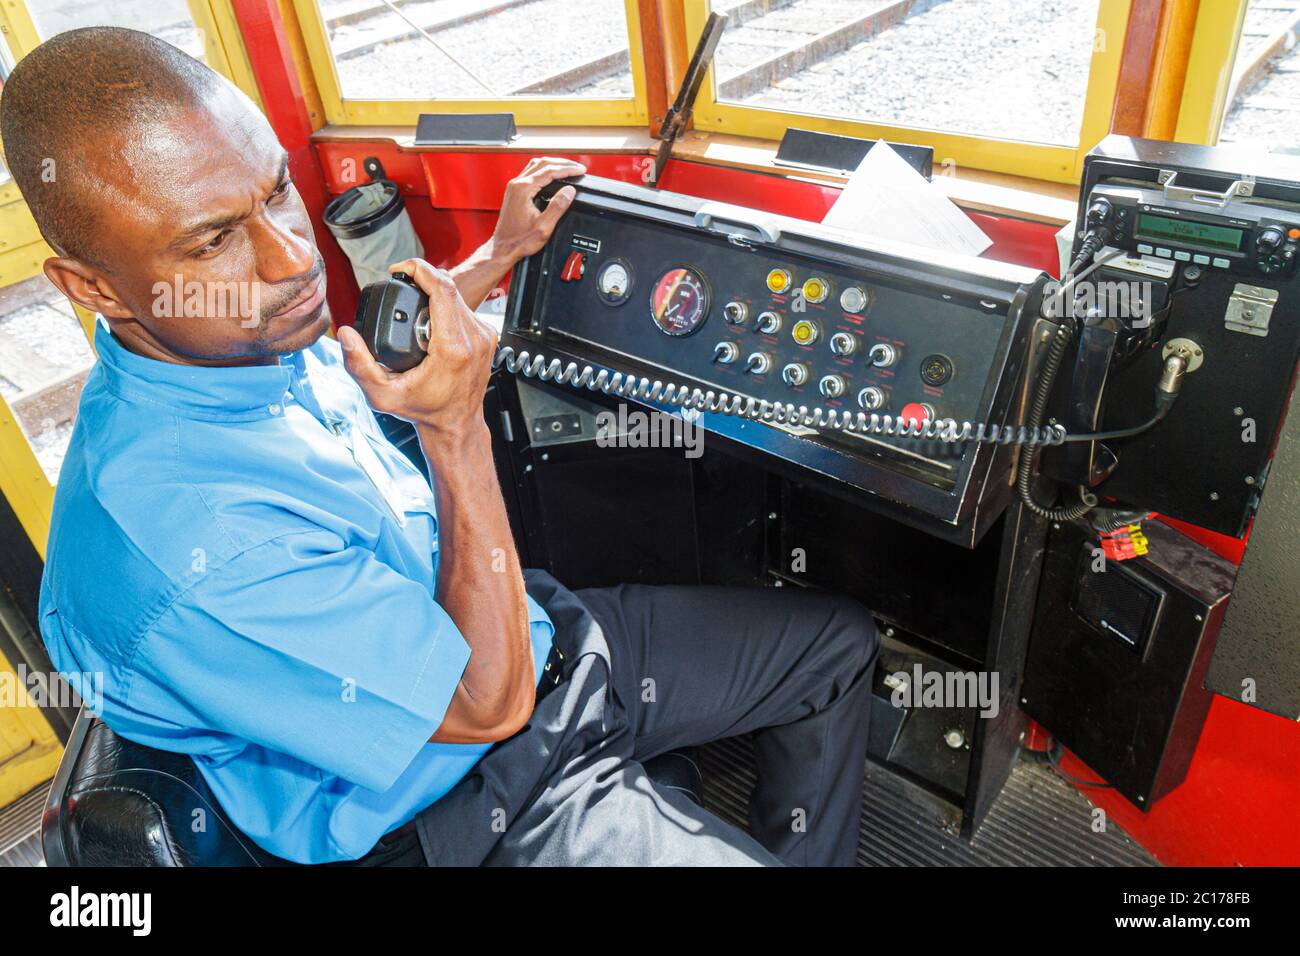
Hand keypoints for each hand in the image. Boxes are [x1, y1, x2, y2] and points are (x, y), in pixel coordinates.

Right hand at [337, 259, 495, 436]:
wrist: (455, 424)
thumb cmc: (423, 411)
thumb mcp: (382, 395)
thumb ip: (359, 364)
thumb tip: (346, 334)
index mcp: (453, 347)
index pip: (442, 289)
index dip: (419, 269)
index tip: (400, 269)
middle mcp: (474, 338)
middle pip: (449, 288)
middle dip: (423, 278)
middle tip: (402, 283)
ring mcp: (484, 336)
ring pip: (458, 296)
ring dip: (435, 291)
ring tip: (414, 301)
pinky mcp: (487, 337)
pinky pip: (465, 308)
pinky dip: (446, 305)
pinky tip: (430, 316)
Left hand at [490, 157, 585, 262]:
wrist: (503, 248)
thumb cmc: (519, 240)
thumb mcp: (543, 227)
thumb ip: (557, 207)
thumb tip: (569, 190)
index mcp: (523, 189)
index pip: (549, 171)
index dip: (567, 169)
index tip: (580, 171)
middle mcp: (516, 185)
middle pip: (542, 163)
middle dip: (562, 163)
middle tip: (577, 168)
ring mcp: (514, 187)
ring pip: (535, 165)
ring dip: (553, 164)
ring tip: (567, 168)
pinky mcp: (514, 191)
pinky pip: (531, 172)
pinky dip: (544, 170)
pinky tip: (552, 176)